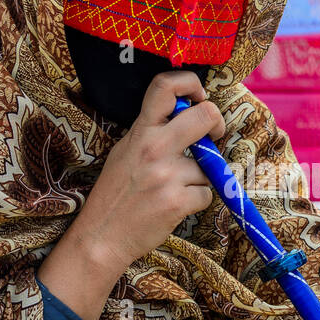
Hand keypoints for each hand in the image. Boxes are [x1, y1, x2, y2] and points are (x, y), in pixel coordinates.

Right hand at [35, 71, 223, 319]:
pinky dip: (198, 200)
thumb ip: (153, 132)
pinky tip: (176, 206)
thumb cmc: (116, 193)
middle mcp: (154, 147)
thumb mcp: (125, 151)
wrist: (101, 237)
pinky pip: (208, 193)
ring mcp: (167, 174)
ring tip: (174, 189)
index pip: (165, 86)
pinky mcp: (178, 201)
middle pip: (206, 115)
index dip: (191, 83)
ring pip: (210, 165)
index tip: (199, 98)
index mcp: (140, 130)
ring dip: (201, 178)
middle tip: (214, 136)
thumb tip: (189, 115)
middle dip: (217, 123)